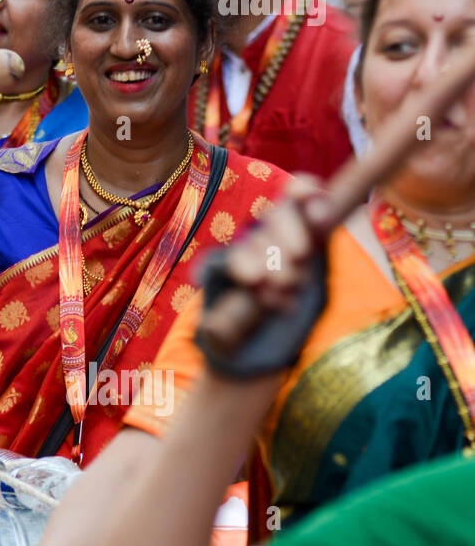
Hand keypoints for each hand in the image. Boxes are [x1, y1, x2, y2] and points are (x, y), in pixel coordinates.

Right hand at [195, 178, 334, 378]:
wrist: (259, 354)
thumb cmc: (295, 317)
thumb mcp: (318, 281)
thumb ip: (318, 246)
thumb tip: (326, 212)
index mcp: (299, 228)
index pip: (300, 191)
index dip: (307, 193)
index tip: (320, 214)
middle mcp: (271, 233)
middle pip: (278, 211)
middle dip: (290, 232)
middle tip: (299, 258)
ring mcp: (245, 251)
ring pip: (258, 236)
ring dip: (274, 262)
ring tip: (283, 288)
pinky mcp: (220, 268)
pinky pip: (234, 257)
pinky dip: (249, 271)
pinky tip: (261, 291)